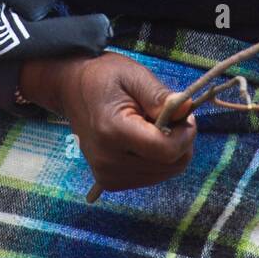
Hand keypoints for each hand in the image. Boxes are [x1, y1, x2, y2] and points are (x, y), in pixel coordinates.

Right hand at [19, 51, 196, 194]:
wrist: (71, 90)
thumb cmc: (104, 78)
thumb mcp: (133, 75)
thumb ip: (159, 96)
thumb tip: (187, 109)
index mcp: (113, 132)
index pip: (166, 150)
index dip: (185, 134)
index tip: (185, 114)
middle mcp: (108, 160)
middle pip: (170, 165)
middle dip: (181, 141)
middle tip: (171, 117)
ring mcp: (107, 175)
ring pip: (164, 174)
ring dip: (169, 151)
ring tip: (153, 126)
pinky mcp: (109, 182)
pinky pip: (151, 177)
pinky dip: (157, 160)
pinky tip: (145, 141)